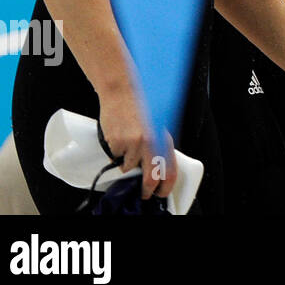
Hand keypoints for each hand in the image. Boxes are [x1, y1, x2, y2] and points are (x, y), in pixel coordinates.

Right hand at [96, 84, 175, 201]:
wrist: (123, 91)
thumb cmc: (140, 107)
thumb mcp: (156, 127)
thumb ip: (158, 146)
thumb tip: (157, 169)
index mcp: (164, 138)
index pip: (169, 170)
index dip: (165, 186)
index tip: (160, 193)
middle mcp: (151, 143)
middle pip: (150, 177)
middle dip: (146, 189)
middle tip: (144, 192)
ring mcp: (134, 144)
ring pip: (128, 167)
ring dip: (126, 161)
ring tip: (126, 143)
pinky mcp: (118, 143)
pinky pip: (115, 158)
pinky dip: (115, 153)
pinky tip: (118, 137)